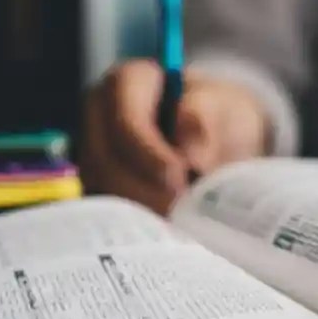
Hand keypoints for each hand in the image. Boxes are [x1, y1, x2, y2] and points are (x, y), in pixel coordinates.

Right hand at [79, 59, 270, 214]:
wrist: (216, 133)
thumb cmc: (217, 111)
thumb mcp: (223, 104)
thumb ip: (205, 118)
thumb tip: (193, 154)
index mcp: (126, 83)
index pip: (124, 119)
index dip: (148, 152)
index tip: (179, 177)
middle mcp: (99, 116)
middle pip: (105, 159)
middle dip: (142, 190)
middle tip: (180, 213)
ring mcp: (94, 153)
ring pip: (101, 189)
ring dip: (139, 211)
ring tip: (178, 228)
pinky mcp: (99, 186)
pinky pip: (106, 210)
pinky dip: (135, 224)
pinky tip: (165, 235)